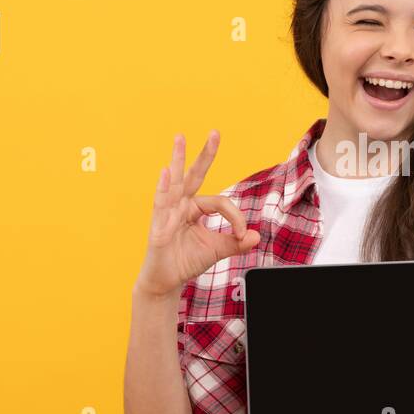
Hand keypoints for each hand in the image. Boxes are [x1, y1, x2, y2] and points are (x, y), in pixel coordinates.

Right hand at [135, 130, 260, 298]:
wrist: (167, 281)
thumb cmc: (187, 261)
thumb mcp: (217, 250)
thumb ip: (235, 242)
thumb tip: (254, 236)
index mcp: (194, 207)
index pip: (220, 202)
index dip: (235, 217)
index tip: (241, 234)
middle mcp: (180, 205)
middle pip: (194, 175)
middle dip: (205, 154)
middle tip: (215, 133)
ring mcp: (168, 213)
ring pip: (175, 182)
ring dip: (178, 159)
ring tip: (180, 138)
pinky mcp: (158, 227)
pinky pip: (161, 204)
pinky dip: (163, 188)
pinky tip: (165, 172)